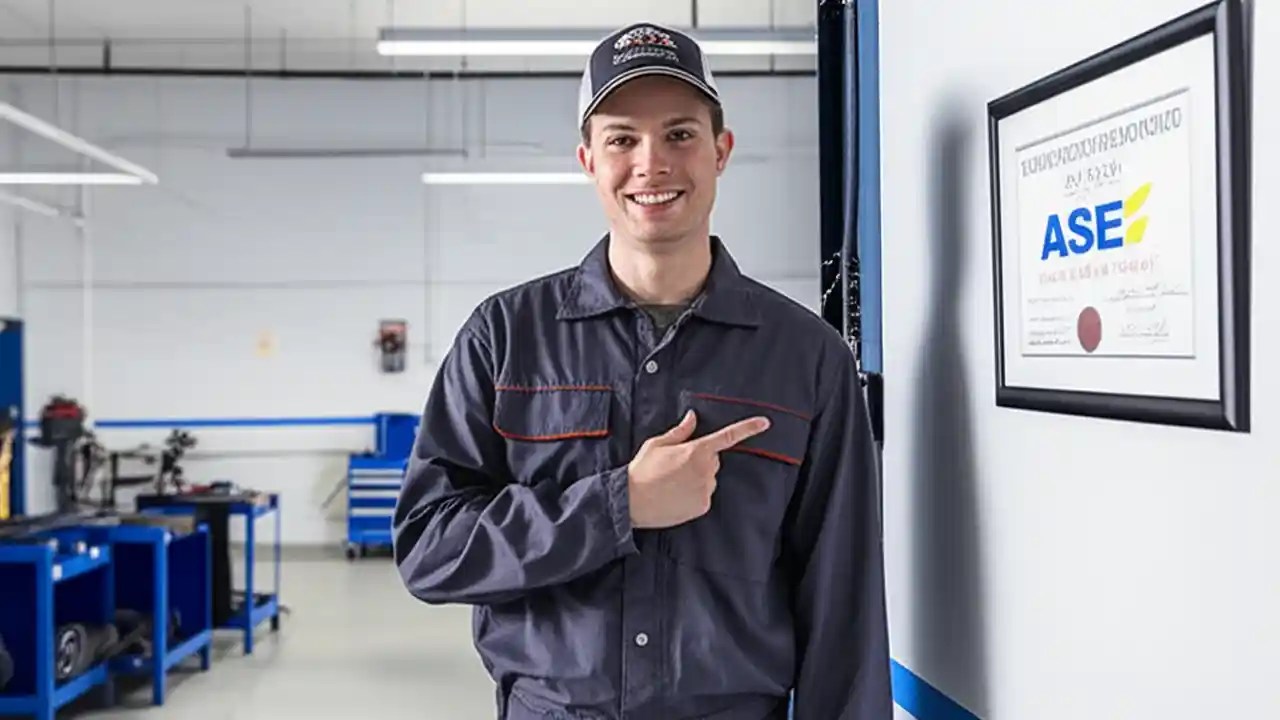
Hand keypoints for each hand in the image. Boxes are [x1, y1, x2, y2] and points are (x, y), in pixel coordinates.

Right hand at [627, 409, 770, 528]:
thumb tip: (692, 416)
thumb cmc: (642, 470)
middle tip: (676, 466)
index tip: (765, 423)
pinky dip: (695, 494)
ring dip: (697, 478)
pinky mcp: (703, 506)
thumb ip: (680, 431)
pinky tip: (676, 495)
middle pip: (713, 460)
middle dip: (700, 460)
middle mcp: (705, 470)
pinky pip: (705, 495)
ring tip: (673, 482)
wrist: (631, 501)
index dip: (748, 428)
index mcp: (696, 450)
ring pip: (709, 478)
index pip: (727, 436)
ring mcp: (706, 489)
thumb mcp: (657, 444)